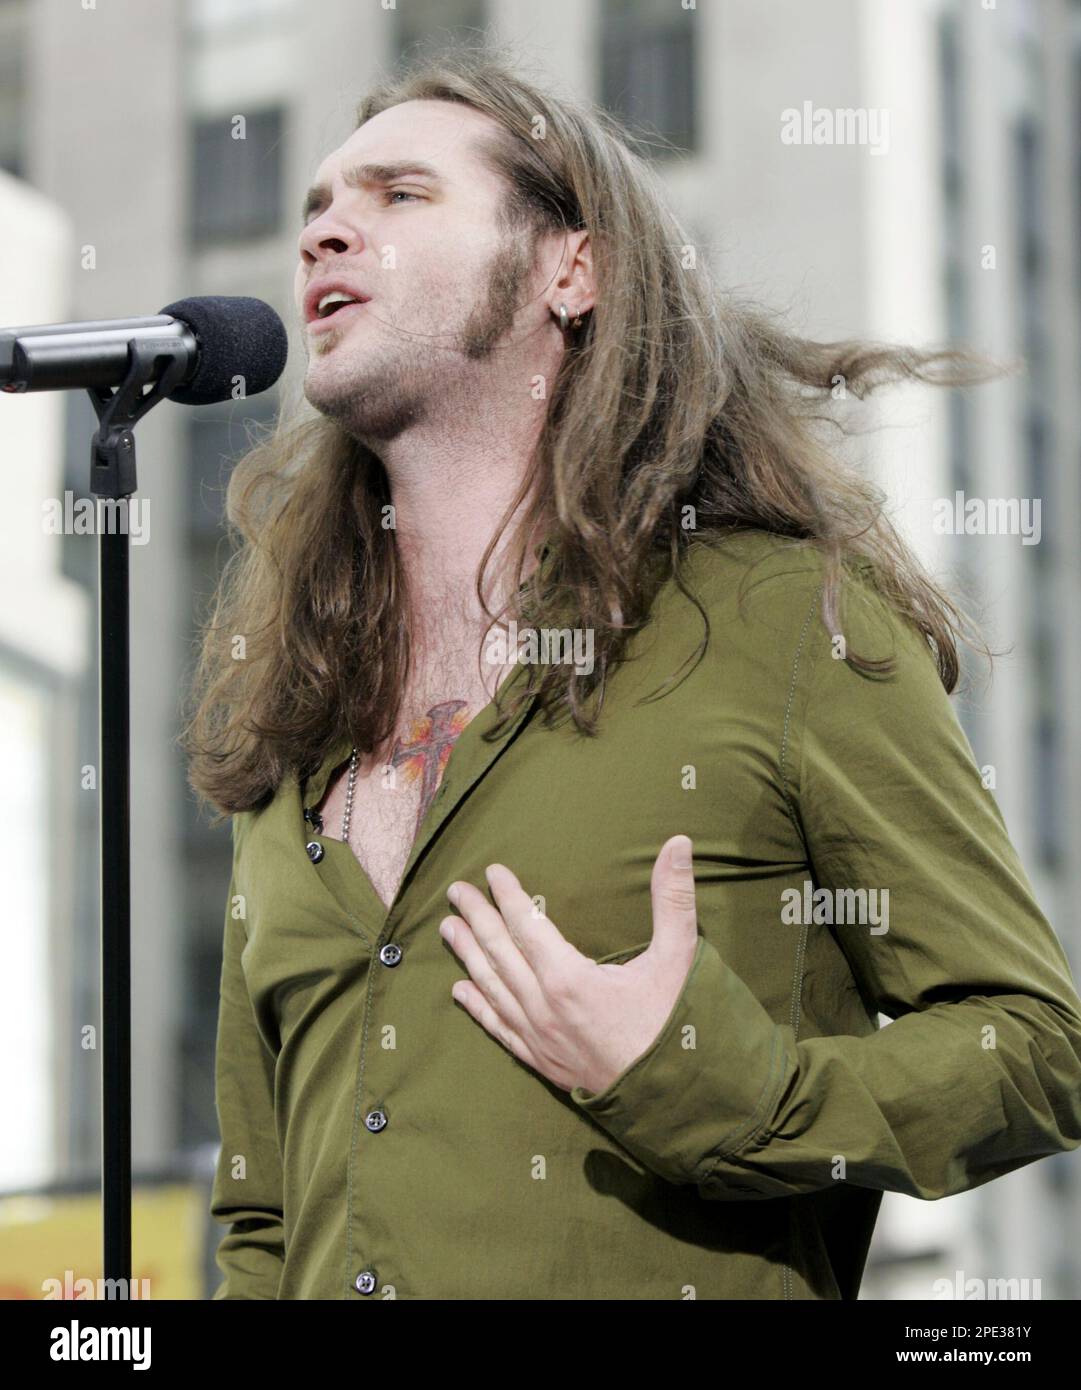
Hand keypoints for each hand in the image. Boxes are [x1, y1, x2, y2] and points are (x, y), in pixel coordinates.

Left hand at [439, 835, 699, 1094]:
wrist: (676, 1100)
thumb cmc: (677, 1026)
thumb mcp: (679, 957)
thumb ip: (674, 898)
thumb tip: (678, 843)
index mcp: (570, 978)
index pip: (527, 925)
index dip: (507, 895)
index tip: (491, 871)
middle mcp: (544, 1007)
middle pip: (500, 952)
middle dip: (476, 918)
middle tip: (455, 891)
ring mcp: (538, 1037)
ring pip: (492, 988)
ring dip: (469, 955)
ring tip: (448, 928)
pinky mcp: (541, 1061)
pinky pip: (499, 1028)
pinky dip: (477, 1007)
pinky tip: (459, 991)